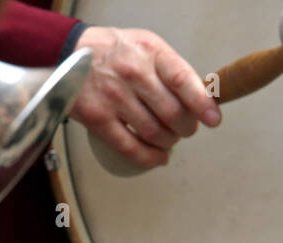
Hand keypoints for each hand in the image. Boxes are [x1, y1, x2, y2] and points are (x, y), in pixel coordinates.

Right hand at [72, 27, 222, 168]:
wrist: (68, 54)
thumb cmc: (114, 51)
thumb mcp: (145, 45)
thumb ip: (170, 68)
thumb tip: (200, 97)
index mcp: (149, 52)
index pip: (182, 80)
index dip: (202, 103)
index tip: (214, 119)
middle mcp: (133, 74)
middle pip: (172, 113)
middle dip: (186, 128)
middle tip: (186, 129)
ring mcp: (114, 98)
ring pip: (154, 133)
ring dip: (169, 142)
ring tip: (170, 139)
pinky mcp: (98, 119)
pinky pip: (130, 147)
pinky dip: (150, 157)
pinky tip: (159, 158)